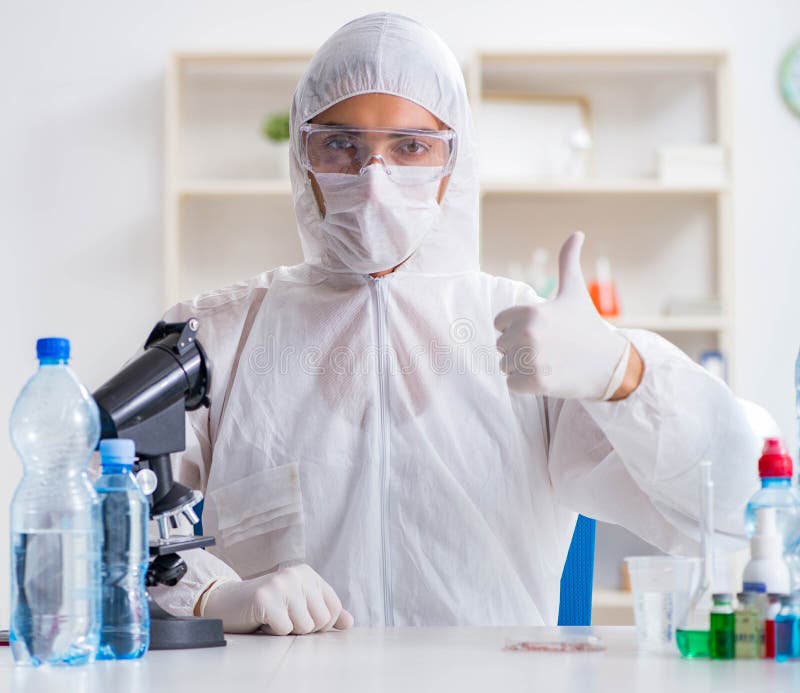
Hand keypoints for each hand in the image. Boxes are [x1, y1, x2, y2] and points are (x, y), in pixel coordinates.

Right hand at [201, 563, 353, 634]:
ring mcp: (281, 584)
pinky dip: (273, 632)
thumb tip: (349, 622)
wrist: (227, 602)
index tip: (303, 619)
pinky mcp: (266, 598)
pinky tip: (263, 620)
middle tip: (285, 618)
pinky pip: (284, 630)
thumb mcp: (298, 603)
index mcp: (308, 573)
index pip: (334, 607)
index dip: (322, 623)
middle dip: (303, 628)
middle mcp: (297, 574)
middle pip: (322, 620)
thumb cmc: (266, 605)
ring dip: (288, 630)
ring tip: (274, 617)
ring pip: (305, 627)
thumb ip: (324, 610)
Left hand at [494, 231, 629, 399]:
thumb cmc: (587, 328)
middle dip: (520, 349)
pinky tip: (549, 377)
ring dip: (523, 368)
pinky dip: (526, 386)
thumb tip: (577, 233)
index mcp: (529, 311)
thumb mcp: (575, 293)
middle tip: (550, 349)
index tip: (544, 331)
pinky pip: (511, 385)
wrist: (609, 366)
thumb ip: (568, 262)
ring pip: (505, 366)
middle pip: (501, 346)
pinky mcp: (535, 382)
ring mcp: (531, 359)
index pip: (499, 324)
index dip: (517, 329)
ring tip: (550, 362)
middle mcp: (527, 333)